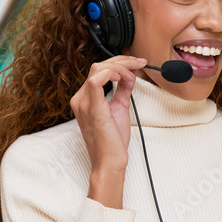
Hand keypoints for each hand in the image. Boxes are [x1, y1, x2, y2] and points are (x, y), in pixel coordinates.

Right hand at [70, 55, 147, 207]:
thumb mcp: (120, 107)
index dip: (120, 63)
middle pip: (98, 65)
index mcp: (85, 98)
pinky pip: (96, 80)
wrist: (110, 160)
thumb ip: (123, 90)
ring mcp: (83, 102)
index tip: (137, 64)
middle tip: (140, 63)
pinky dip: (112, 74)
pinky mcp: (92, 108)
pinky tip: (123, 78)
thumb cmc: (113, 140)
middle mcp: (80, 98)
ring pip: (98, 68)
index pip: (99, 70)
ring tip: (134, 73)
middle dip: (123, 61)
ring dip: (120, 66)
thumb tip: (131, 74)